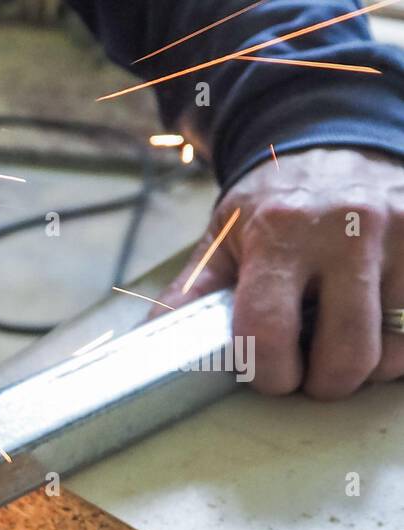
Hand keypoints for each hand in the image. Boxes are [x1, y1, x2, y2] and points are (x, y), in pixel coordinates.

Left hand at [162, 147, 403, 398]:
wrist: (332, 140)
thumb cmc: (271, 207)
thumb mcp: (222, 241)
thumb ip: (192, 296)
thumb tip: (155, 350)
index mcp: (279, 232)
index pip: (269, 331)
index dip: (268, 374)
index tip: (268, 376)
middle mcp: (347, 228)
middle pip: (346, 355)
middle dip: (323, 383)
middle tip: (309, 374)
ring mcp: (402, 231)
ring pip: (396, 348)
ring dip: (370, 366)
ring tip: (345, 346)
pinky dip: (401, 342)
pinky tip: (378, 327)